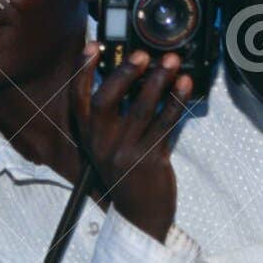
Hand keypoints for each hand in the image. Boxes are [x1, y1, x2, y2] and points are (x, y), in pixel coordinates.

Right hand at [71, 45, 191, 241]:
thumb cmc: (126, 174)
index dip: (83, 71)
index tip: (94, 46)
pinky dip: (177, 102)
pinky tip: (185, 85)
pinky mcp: (150, 161)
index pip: (77, 99)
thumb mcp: (110, 146)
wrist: (139, 216)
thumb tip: (136, 74)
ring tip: (171, 62)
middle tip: (142, 55)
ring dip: (157, 82)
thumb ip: (115, 116)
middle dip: (124, 74)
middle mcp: (101, 144)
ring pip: (140, 110)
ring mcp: (124, 153)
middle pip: (105, 102)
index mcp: (88, 136)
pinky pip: (165, 124)